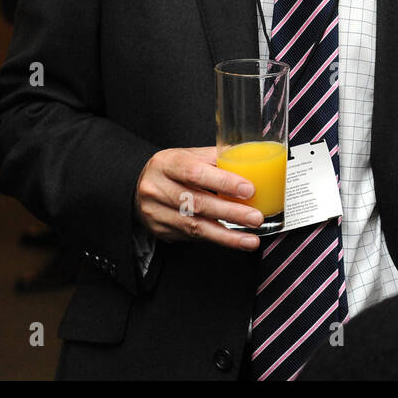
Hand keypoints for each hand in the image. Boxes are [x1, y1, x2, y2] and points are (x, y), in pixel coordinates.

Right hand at [134, 146, 261, 250]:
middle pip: (197, 203)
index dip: (223, 182)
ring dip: (227, 236)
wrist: (142, 186)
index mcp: (167, 164)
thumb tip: (252, 159)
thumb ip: (217, 157)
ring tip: (251, 240)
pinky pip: (192, 237)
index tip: (248, 189)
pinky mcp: (161, 230)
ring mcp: (157, 212)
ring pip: (195, 226)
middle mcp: (158, 188)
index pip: (196, 173)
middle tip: (255, 218)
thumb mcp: (190, 156)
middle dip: (231, 213)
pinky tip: (234, 240)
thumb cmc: (174, 169)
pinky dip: (216, 239)